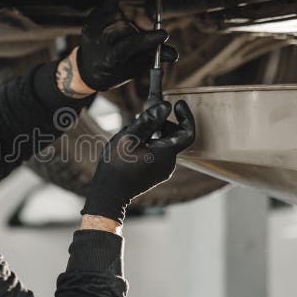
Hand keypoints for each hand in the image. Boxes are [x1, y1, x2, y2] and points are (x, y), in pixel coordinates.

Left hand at [76, 0, 177, 91]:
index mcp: (108, 59)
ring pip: (122, 18)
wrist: (88, 69)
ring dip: (132, 26)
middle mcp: (97, 43)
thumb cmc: (115, 71)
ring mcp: (92, 29)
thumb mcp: (134, 70)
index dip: (147, 39)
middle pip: (128, 28)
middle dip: (141, 34)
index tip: (164, 35)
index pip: (129, 45)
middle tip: (150, 39)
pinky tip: (120, 26)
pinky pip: (113, 10)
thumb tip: (173, 54)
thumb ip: (152, 59)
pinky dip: (122, 16)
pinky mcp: (91, 20)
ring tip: (131, 37)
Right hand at [81, 100, 195, 223]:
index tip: (177, 103)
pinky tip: (134, 142)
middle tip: (145, 112)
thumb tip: (165, 106)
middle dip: (162, 122)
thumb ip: (149, 120)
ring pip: (164, 143)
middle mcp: (168, 163)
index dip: (185, 115)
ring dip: (153, 132)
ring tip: (133, 129)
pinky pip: (158, 152)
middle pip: (173, 135)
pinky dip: (150, 142)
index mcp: (165, 154)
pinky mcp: (155, 173)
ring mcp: (162, 169)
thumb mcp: (129, 137)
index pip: (187, 131)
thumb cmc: (116, 165)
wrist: (109, 192)